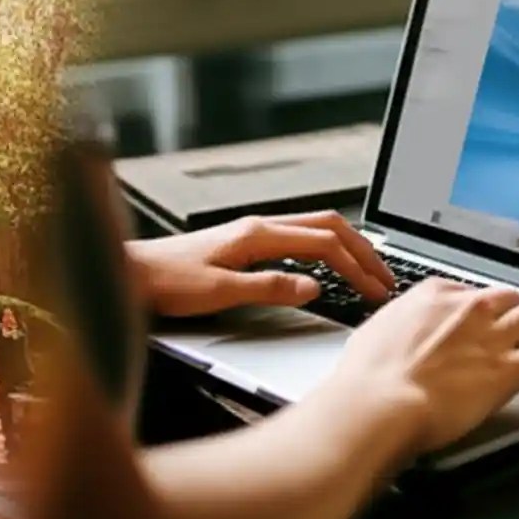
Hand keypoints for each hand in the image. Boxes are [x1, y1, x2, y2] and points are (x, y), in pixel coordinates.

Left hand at [126, 212, 395, 315]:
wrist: (131, 274)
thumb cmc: (166, 282)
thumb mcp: (220, 292)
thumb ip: (269, 288)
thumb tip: (313, 287)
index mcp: (257, 234)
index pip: (324, 243)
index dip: (357, 267)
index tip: (377, 291)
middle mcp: (258, 226)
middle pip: (327, 226)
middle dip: (363, 251)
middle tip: (386, 279)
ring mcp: (252, 232)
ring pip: (314, 229)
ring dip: (346, 248)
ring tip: (368, 272)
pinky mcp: (244, 243)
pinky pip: (298, 239)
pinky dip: (324, 250)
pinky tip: (329, 268)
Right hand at [327, 279, 518, 456]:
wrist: (381, 402)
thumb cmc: (368, 375)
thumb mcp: (374, 334)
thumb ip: (396, 328)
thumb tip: (395, 335)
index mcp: (433, 294)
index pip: (468, 290)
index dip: (476, 306)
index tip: (477, 318)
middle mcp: (469, 308)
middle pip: (506, 298)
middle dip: (513, 311)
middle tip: (516, 325)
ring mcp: (494, 335)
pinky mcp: (512, 368)